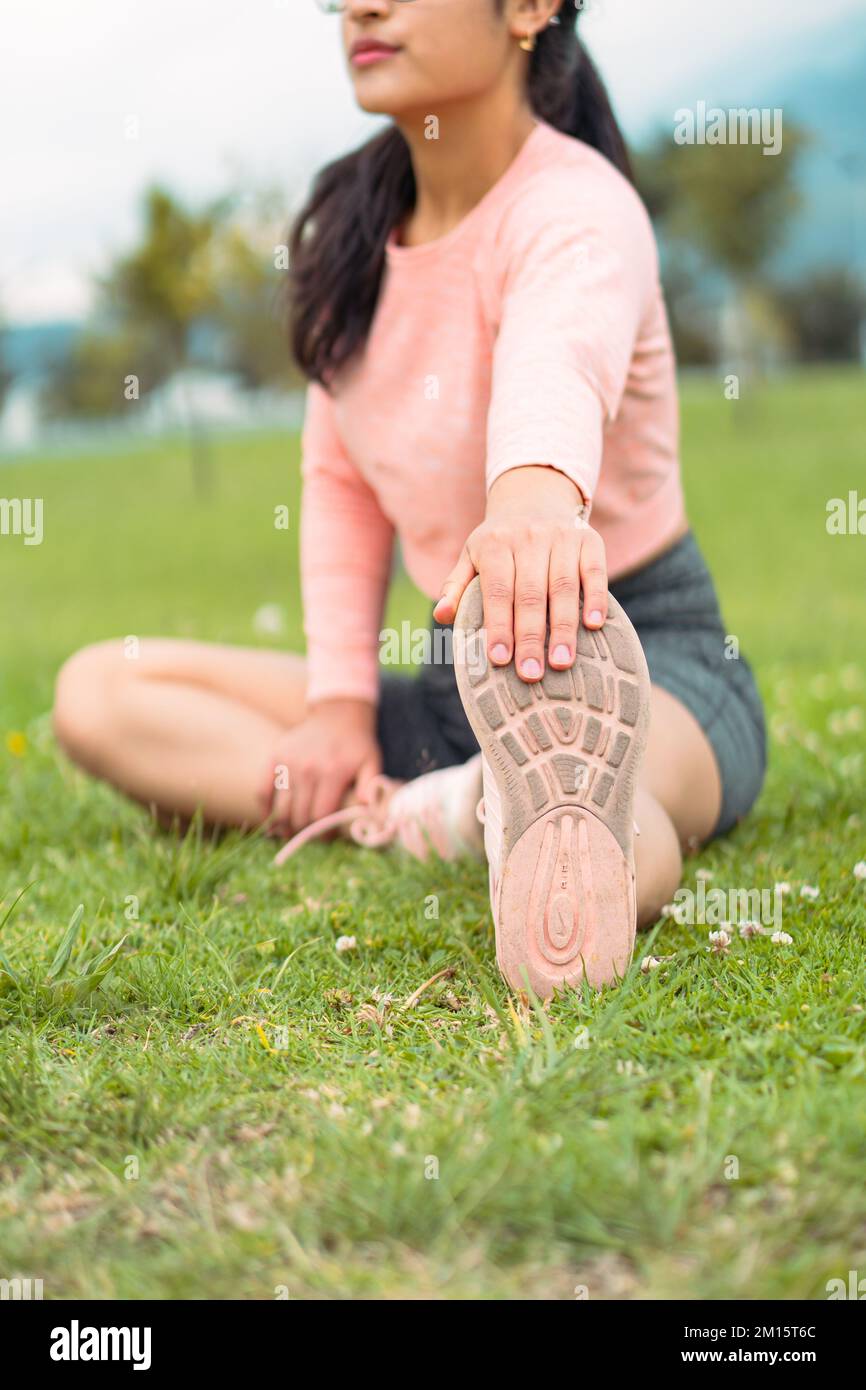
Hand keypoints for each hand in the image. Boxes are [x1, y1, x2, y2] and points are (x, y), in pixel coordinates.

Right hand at [259, 699, 380, 836]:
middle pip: (299, 815)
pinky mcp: (275, 756)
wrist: (338, 714)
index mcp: (332, 773)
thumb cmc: (357, 744)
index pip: (320, 816)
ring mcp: (288, 762)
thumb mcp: (372, 761)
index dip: (323, 833)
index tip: (326, 837)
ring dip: (285, 826)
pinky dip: (265, 809)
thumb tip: (368, 808)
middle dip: (304, 832)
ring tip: (291, 833)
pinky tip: (271, 821)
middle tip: (309, 836)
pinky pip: (263, 790)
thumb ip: (371, 785)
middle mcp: (307, 768)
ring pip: (281, 808)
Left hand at [433, 466, 607, 681]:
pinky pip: (594, 572)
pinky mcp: (589, 540)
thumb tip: (441, 616)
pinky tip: (593, 626)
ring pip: (563, 588)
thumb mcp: (471, 556)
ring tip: (561, 663)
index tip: (500, 659)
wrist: (534, 497)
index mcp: (495, 545)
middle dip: (530, 636)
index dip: (498, 625)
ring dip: (563, 628)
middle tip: (530, 673)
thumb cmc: (498, 541)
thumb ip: (456, 587)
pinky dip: (595, 598)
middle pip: (530, 594)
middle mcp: (529, 538)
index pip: (497, 591)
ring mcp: (562, 538)